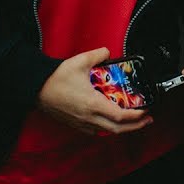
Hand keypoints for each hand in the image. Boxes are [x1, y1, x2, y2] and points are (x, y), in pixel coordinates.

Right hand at [37, 47, 152, 134]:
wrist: (35, 87)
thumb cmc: (56, 77)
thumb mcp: (81, 60)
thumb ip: (99, 54)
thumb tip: (108, 53)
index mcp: (93, 104)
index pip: (120, 116)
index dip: (136, 116)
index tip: (146, 111)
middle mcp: (88, 117)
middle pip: (117, 129)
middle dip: (135, 126)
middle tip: (147, 120)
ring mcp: (80, 122)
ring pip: (106, 131)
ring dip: (121, 128)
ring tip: (132, 120)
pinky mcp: (74, 123)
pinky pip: (95, 130)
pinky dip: (107, 128)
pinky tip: (110, 120)